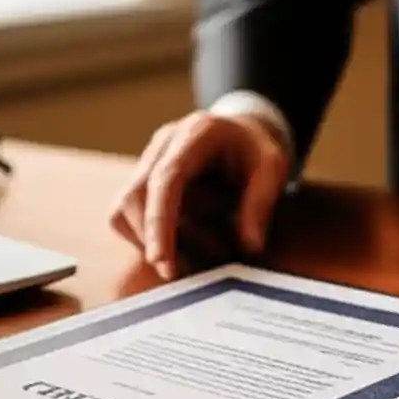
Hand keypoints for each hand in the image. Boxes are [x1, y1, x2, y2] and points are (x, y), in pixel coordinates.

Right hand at [110, 110, 289, 278]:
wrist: (239, 134)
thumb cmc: (255, 151)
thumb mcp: (273, 168)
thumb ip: (261, 203)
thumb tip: (249, 244)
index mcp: (194, 135)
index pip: (165, 180)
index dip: (158, 221)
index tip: (160, 260)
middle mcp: (162, 145)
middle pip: (135, 197)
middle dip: (156, 239)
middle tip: (197, 264)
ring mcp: (146, 161)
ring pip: (125, 211)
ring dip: (157, 239)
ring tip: (208, 244)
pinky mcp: (139, 181)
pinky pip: (127, 218)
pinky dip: (151, 237)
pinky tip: (185, 240)